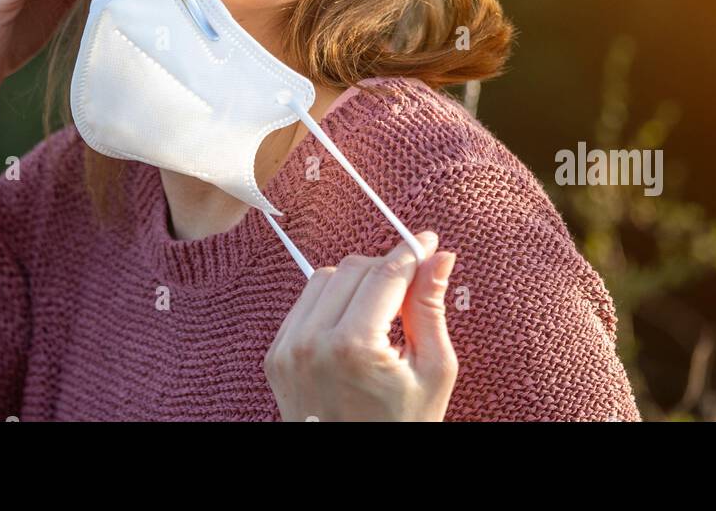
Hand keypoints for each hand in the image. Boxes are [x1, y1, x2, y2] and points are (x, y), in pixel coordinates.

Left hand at [264, 230, 459, 420]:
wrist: (355, 473)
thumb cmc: (402, 425)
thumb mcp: (433, 371)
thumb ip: (431, 308)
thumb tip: (441, 257)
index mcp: (354, 347)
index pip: (385, 273)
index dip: (411, 252)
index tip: (430, 241)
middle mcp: (312, 343)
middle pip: (353, 268)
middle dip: (386, 268)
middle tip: (411, 286)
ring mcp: (287, 349)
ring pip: (324, 277)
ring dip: (356, 282)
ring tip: (382, 312)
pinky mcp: (275, 355)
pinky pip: (304, 302)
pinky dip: (330, 301)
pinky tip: (354, 323)